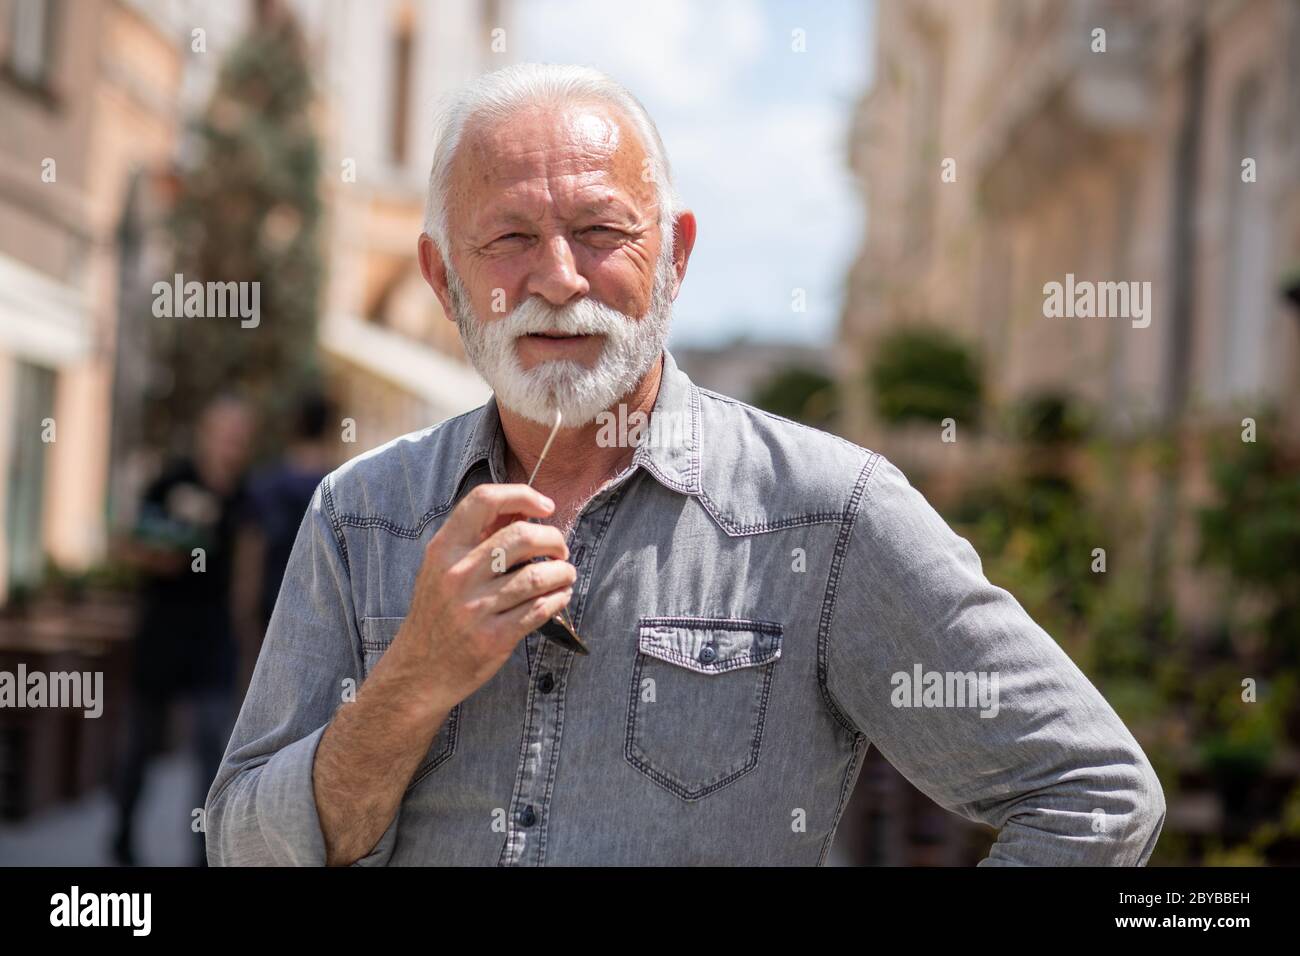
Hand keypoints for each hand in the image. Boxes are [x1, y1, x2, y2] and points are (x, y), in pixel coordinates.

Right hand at [397, 484, 575, 706]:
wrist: (418, 671)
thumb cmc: (437, 613)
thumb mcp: (442, 568)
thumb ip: (478, 537)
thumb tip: (525, 509)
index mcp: (444, 549)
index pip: (484, 500)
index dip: (522, 495)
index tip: (546, 506)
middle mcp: (457, 574)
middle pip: (522, 536)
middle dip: (554, 539)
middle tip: (560, 550)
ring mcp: (475, 607)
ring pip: (537, 575)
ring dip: (562, 572)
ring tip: (565, 574)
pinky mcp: (494, 638)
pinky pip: (540, 609)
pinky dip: (559, 598)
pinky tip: (560, 596)